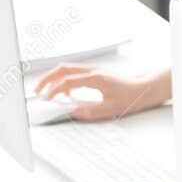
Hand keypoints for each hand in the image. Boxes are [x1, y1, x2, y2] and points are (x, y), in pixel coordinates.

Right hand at [34, 65, 168, 119]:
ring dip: (54, 78)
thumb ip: (91, 111)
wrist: (143, 89)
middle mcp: (93, 71)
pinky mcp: (94, 73)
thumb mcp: (111, 108)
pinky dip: (65, 81)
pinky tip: (65, 94)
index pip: (68, 81)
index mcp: (96, 78)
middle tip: (37, 91)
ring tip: (46, 92)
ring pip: (67, 69)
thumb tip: (73, 112)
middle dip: (47, 79)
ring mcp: (93, 70)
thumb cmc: (130, 97)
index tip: (46, 99)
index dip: (54, 90)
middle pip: (62, 69)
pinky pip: (74, 74)